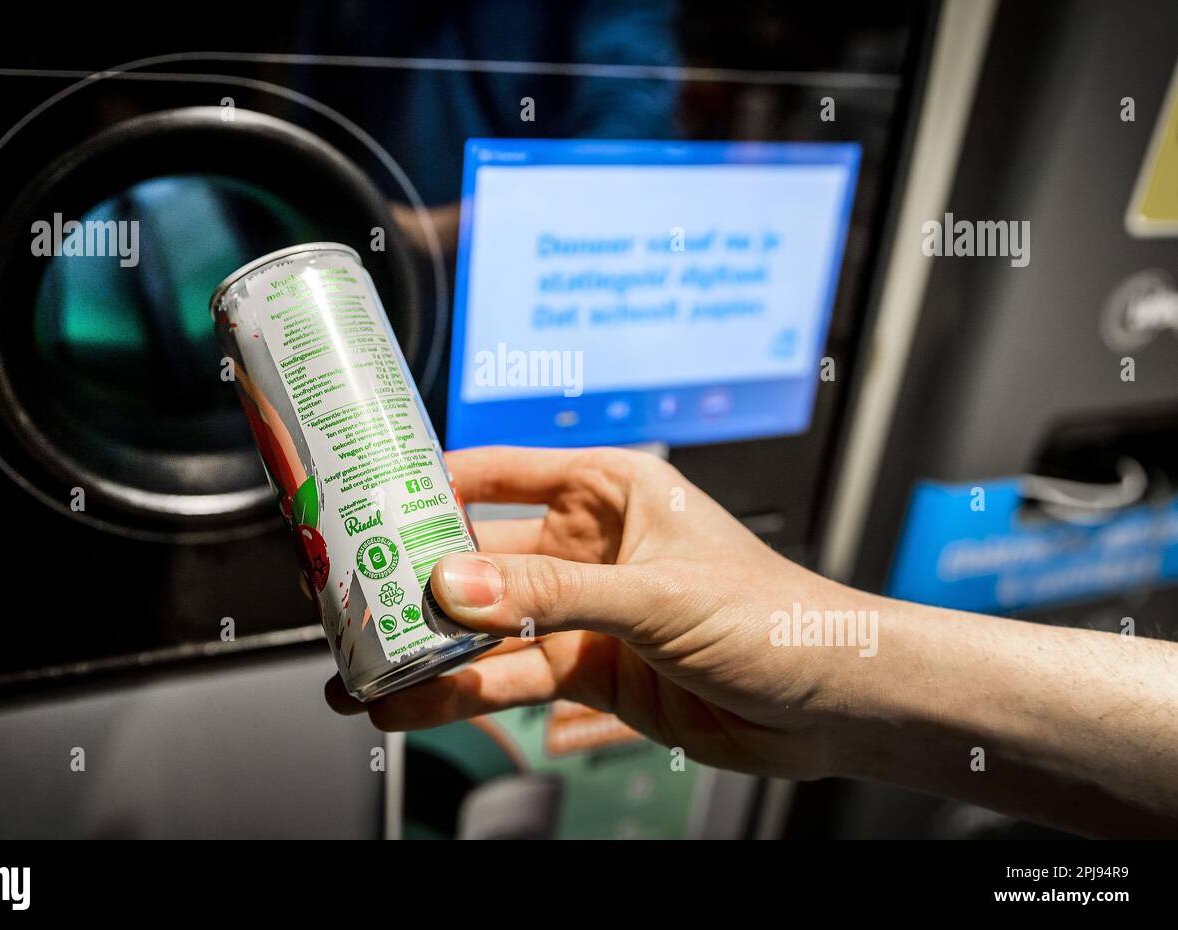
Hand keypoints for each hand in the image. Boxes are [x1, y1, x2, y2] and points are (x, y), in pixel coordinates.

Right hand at [325, 445, 858, 778]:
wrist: (831, 702)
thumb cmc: (775, 615)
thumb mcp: (654, 594)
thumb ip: (550, 592)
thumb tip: (454, 583)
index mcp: (608, 488)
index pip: (498, 472)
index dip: (427, 484)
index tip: (363, 500)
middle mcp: (586, 543)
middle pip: (478, 553)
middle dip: (413, 577)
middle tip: (346, 596)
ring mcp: (583, 609)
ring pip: (485, 624)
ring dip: (425, 647)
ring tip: (358, 668)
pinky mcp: (588, 668)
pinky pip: (509, 677)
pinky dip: (459, 694)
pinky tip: (409, 705)